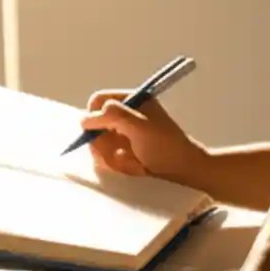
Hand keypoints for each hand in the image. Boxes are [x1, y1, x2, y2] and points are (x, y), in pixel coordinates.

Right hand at [79, 90, 206, 182]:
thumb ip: (112, 116)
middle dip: (104, 143)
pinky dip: (117, 164)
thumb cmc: (164, 146)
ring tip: (132, 162)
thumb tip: (85, 119)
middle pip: (94, 125)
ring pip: (99, 144)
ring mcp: (124, 133)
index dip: (92, 117)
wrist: (184, 170)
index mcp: (131, 100)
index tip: (95, 134)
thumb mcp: (138, 125)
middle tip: (118, 153)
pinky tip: (133, 167)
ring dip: (111, 156)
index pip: (97, 100)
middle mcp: (126, 114)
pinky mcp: (125, 150)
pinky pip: (107, 157)